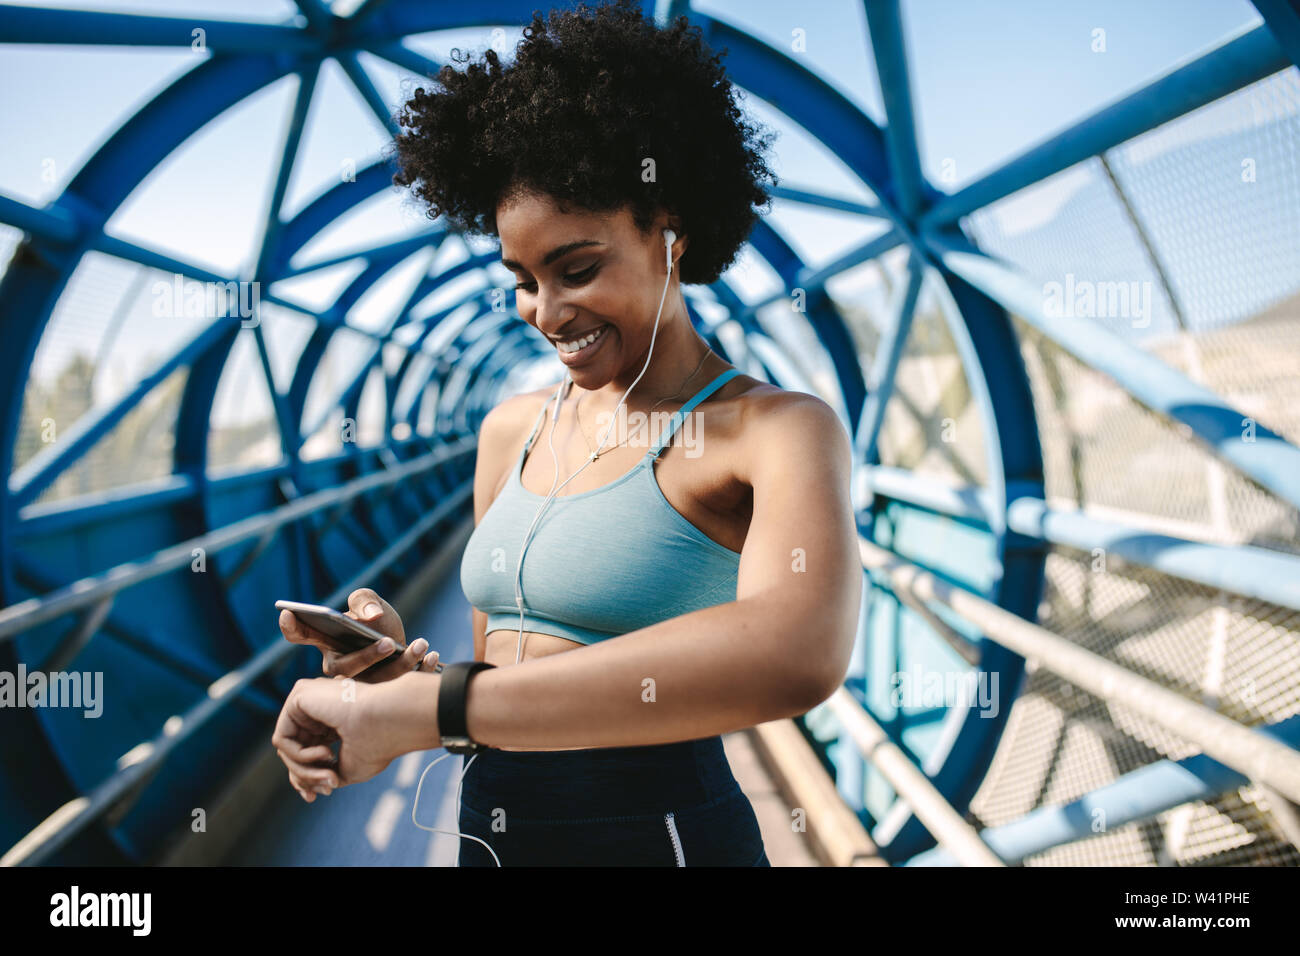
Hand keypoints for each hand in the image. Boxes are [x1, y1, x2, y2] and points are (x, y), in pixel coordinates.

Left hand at [271, 676, 403, 799]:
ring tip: (331, 775)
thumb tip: (300, 783)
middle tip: (329, 786)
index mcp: (333, 718)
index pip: (306, 749)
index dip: (306, 777)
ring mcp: (309, 699)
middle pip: (293, 750)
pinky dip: (300, 756)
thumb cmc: (378, 744)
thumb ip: (321, 774)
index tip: (314, 798)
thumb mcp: (346, 768)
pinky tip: (327, 753)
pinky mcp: (299, 695)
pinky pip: (282, 738)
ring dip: (305, 770)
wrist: (391, 721)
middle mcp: (319, 706)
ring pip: (286, 747)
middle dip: (306, 776)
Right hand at [278, 587, 439, 681]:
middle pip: (344, 669)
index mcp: (326, 642)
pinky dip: (421, 669)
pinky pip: (402, 686)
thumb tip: (369, 616)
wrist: (402, 639)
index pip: (301, 634)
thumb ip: (364, 599)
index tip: (287, 613)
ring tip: (421, 644)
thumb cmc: (378, 620)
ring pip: (376, 681)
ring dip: (401, 663)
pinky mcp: (386, 694)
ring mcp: (361, 684)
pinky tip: (433, 654)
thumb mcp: (371, 601)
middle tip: (386, 642)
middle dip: (366, 656)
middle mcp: (339, 667)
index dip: (292, 627)